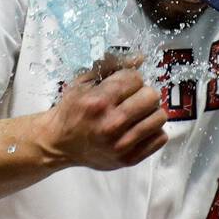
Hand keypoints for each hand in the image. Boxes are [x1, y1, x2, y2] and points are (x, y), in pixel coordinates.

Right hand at [39, 52, 168, 170]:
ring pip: (159, 117)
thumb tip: (140, 58)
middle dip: (144, 93)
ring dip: (150, 112)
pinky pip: (160, 138)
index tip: (124, 85)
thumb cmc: (71, 110)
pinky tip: (139, 128)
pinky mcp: (128, 159)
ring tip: (137, 114)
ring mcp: (121, 145)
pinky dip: (153, 130)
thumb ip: (111, 66)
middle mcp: (111, 124)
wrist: (58, 144)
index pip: (136, 78)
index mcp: (99, 102)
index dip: (131, 78)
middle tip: (133, 99)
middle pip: (151, 96)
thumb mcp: (83, 82)